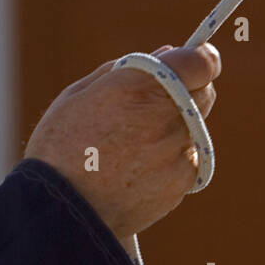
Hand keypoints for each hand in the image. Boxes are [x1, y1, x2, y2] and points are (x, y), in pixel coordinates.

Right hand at [23, 43, 219, 242]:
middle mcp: (168, 116)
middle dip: (186, 92)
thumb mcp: (80, 94)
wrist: (60, 211)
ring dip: (174, 128)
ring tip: (132, 145)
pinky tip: (134, 170)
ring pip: (194, 129)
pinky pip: (186, 161)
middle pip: (204, 93)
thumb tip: (168, 53)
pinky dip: (169, 160)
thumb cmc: (61, 145)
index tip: (192, 61)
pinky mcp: (181, 182)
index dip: (200, 58)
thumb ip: (127, 69)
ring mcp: (178, 152)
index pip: (202, 62)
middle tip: (151, 105)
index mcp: (143, 85)